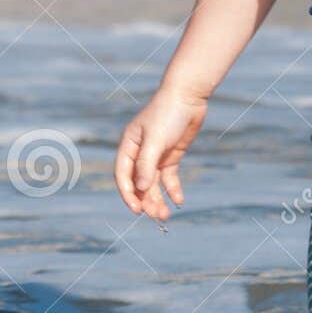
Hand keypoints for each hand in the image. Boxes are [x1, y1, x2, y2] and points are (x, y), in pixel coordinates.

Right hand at [114, 84, 208, 221]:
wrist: (188, 96)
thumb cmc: (167, 113)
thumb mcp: (155, 140)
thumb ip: (147, 164)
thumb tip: (141, 188)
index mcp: (128, 145)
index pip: (123, 175)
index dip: (128, 194)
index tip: (137, 210)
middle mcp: (139, 152)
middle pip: (139, 183)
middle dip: (146, 200)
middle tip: (156, 216)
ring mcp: (155, 155)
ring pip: (154, 183)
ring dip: (158, 199)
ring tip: (166, 215)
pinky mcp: (171, 155)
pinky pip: (169, 178)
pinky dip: (173, 189)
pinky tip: (179, 200)